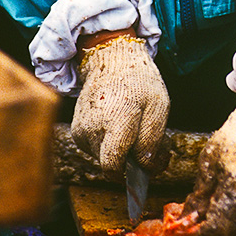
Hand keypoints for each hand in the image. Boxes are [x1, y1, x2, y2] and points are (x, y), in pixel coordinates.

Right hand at [71, 36, 169, 178]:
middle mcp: (93, 128)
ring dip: (120, 152)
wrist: (111, 60)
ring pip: (103, 157)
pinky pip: (96, 148)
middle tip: (148, 148)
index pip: (112, 165)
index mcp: (115, 120)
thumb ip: (152, 139)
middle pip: (110, 164)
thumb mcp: (159, 106)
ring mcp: (81, 130)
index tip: (142, 170)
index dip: (128, 175)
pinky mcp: (77, 131)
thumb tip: (145, 167)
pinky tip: (119, 126)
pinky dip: (109, 143)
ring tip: (134, 130)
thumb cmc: (139, 81)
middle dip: (129, 163)